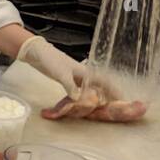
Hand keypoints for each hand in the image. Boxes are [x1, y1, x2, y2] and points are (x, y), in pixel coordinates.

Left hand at [20, 36, 146, 121]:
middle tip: (112, 106)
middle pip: (98, 86)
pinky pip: (78, 90)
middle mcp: (82, 75)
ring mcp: (75, 77)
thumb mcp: (61, 73)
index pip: (104, 81)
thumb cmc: (51, 60)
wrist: (37, 52)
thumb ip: (70, 86)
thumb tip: (78, 99)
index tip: (122, 98)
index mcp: (85, 72)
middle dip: (106, 95)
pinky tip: (81, 102)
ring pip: (88, 89)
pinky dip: (81, 96)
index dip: (114, 90)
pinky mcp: (67, 79)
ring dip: (94, 96)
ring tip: (100, 106)